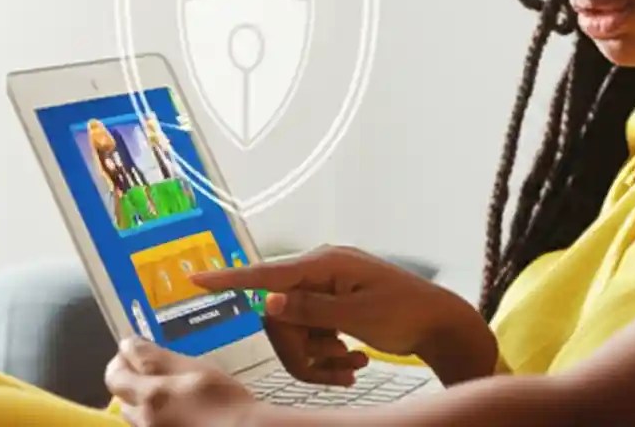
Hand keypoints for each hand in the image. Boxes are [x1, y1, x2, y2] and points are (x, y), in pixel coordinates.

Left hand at [106, 337, 256, 426]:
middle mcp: (144, 417)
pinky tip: (176, 410)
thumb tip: (130, 344)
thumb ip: (159, 358)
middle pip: (120, 393)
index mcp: (152, 394)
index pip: (117, 370)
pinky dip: (154, 413)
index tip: (134, 345)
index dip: (124, 354)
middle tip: (149, 366)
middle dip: (129, 376)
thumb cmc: (227, 400)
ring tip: (165, 391)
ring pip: (133, 411)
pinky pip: (147, 423)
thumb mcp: (197, 368)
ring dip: (140, 397)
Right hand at [192, 246, 471, 367]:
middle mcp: (321, 273)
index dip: (230, 278)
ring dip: (318, 359)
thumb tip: (267, 303)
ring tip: (353, 367)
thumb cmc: (405, 313)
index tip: (195, 279)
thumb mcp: (358, 315)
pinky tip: (355, 364)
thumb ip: (310, 311)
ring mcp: (328, 291)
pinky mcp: (334, 309)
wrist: (440, 325)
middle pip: (279, 320)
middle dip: (302, 352)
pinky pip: (312, 338)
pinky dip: (328, 357)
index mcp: (325, 265)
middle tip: (336, 369)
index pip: (267, 273)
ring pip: (294, 335)